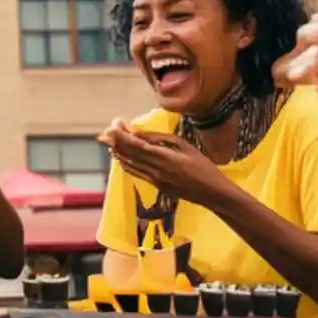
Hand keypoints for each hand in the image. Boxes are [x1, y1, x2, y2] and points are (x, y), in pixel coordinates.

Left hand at [108, 131, 228, 205]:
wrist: (211, 193)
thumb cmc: (202, 166)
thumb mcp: (185, 146)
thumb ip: (161, 139)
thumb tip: (140, 134)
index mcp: (164, 157)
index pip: (136, 145)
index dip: (122, 135)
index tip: (114, 125)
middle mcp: (155, 169)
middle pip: (129, 154)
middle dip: (115, 142)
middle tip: (106, 132)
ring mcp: (153, 179)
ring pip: (129, 164)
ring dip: (118, 152)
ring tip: (108, 141)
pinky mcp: (155, 185)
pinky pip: (135, 173)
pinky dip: (125, 163)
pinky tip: (119, 157)